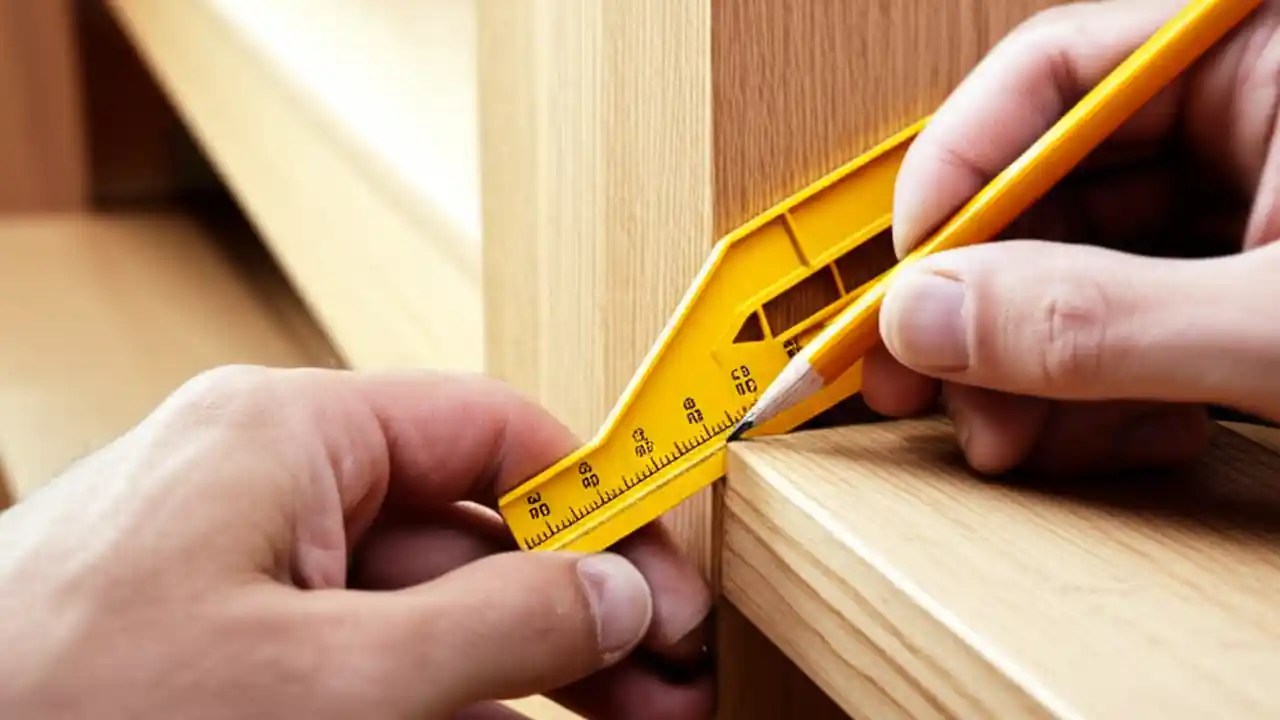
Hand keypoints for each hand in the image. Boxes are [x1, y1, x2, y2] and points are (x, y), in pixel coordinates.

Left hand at [0, 367, 712, 718]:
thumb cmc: (69, 712)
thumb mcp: (327, 678)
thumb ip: (495, 628)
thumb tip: (613, 596)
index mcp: (286, 437)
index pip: (489, 430)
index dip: (594, 496)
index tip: (663, 571)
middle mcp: (269, 492)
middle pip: (473, 532)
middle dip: (578, 606)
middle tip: (667, 675)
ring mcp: (246, 581)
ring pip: (431, 614)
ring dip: (533, 671)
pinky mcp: (227, 656)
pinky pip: (371, 668)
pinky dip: (455, 706)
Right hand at [865, 0, 1279, 475]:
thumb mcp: (1277, 327)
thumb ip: (1101, 318)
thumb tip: (932, 316)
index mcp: (1265, 60)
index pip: (1050, 74)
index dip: (954, 177)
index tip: (906, 279)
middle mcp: (1245, 119)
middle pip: (1046, 189)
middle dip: (984, 309)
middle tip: (928, 382)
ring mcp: (1243, 205)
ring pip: (1074, 270)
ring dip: (1030, 372)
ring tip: (1018, 439)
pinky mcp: (1241, 284)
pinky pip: (1126, 321)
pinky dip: (1100, 394)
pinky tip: (1119, 437)